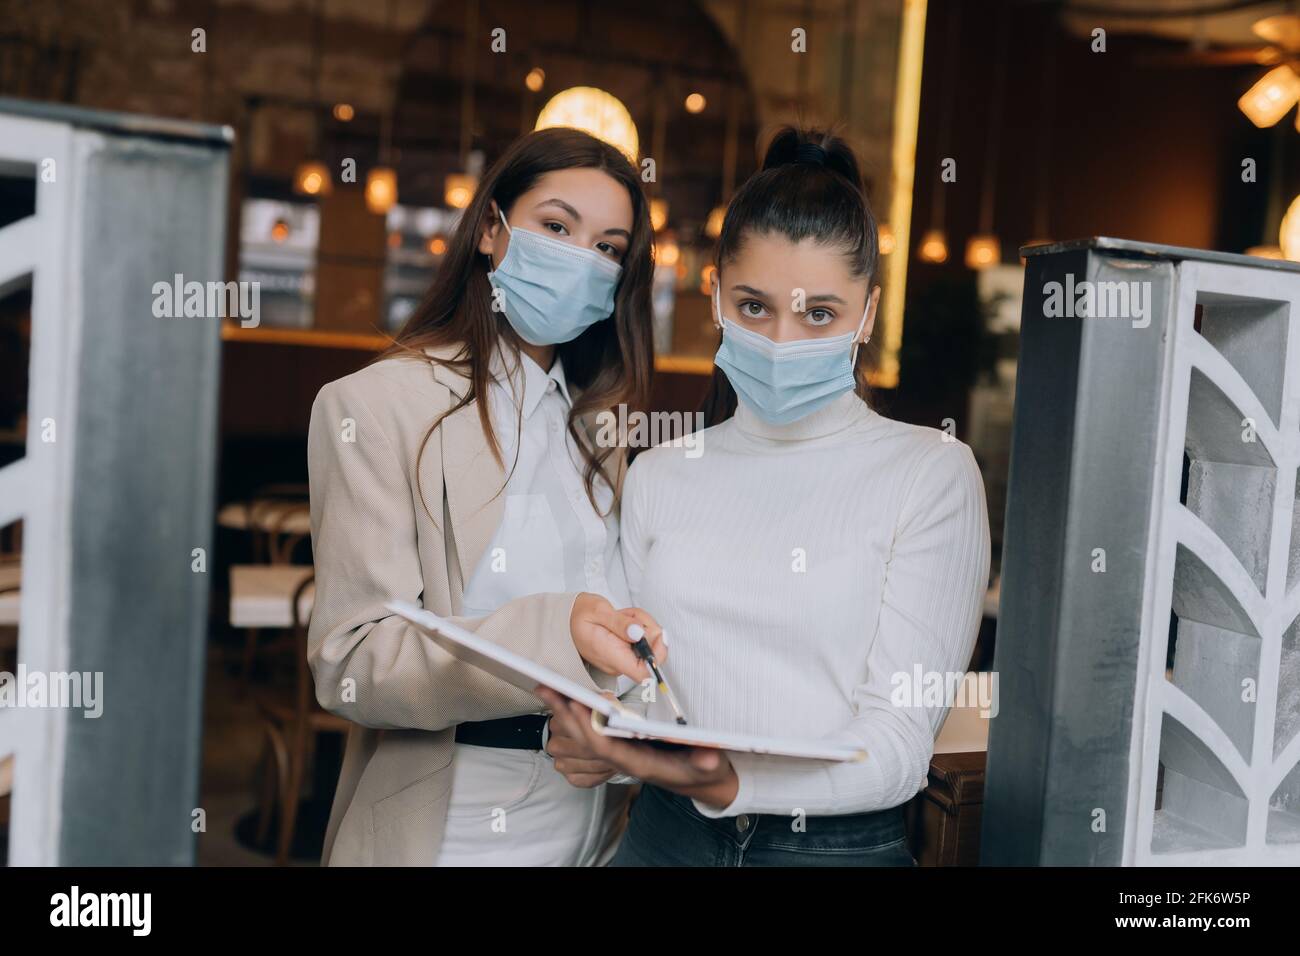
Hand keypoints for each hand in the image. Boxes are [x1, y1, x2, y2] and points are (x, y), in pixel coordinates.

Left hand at [535, 686, 738, 809]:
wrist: (702, 780)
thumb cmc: (703, 769)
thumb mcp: (710, 766)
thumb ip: (708, 763)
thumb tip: (710, 758)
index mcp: (641, 764)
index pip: (606, 748)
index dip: (589, 728)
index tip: (574, 705)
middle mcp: (625, 762)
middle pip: (586, 740)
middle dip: (566, 715)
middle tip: (545, 688)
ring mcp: (619, 756)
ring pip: (582, 739)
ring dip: (564, 715)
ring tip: (546, 689)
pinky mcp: (618, 749)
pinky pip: (587, 738)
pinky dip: (572, 720)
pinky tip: (560, 702)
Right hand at [569, 593, 665, 681]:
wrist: (566, 619)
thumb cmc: (578, 615)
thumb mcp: (599, 611)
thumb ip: (620, 623)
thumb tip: (639, 633)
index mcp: (611, 656)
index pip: (644, 673)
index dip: (658, 656)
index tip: (658, 635)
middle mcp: (618, 663)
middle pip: (651, 653)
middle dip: (647, 628)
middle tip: (630, 616)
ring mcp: (622, 659)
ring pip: (648, 643)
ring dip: (641, 624)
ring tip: (621, 616)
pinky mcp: (624, 653)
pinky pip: (641, 641)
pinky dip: (637, 627)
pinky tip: (622, 620)